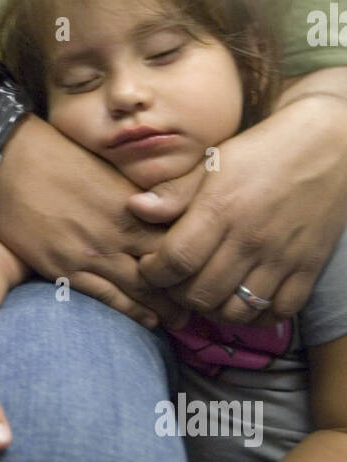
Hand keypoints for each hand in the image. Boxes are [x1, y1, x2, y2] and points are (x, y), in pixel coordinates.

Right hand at [0, 113, 190, 329]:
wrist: (10, 159)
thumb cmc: (59, 157)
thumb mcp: (109, 172)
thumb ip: (137, 198)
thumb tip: (163, 215)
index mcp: (133, 204)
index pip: (179, 238)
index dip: (198, 255)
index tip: (210, 267)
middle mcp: (119, 231)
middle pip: (166, 268)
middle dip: (187, 290)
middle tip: (204, 305)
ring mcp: (91, 252)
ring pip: (140, 289)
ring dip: (164, 308)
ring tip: (180, 321)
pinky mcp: (64, 267)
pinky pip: (105, 297)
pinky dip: (130, 311)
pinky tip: (147, 320)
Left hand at [129, 96, 346, 326]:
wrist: (327, 145)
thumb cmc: (261, 152)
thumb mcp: (213, 163)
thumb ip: (175, 192)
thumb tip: (135, 208)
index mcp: (222, 209)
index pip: (175, 261)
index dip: (153, 272)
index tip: (150, 265)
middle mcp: (251, 238)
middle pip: (200, 294)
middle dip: (177, 294)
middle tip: (174, 282)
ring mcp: (282, 257)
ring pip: (236, 311)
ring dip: (214, 309)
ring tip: (206, 293)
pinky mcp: (308, 267)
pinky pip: (277, 313)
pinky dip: (256, 316)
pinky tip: (242, 301)